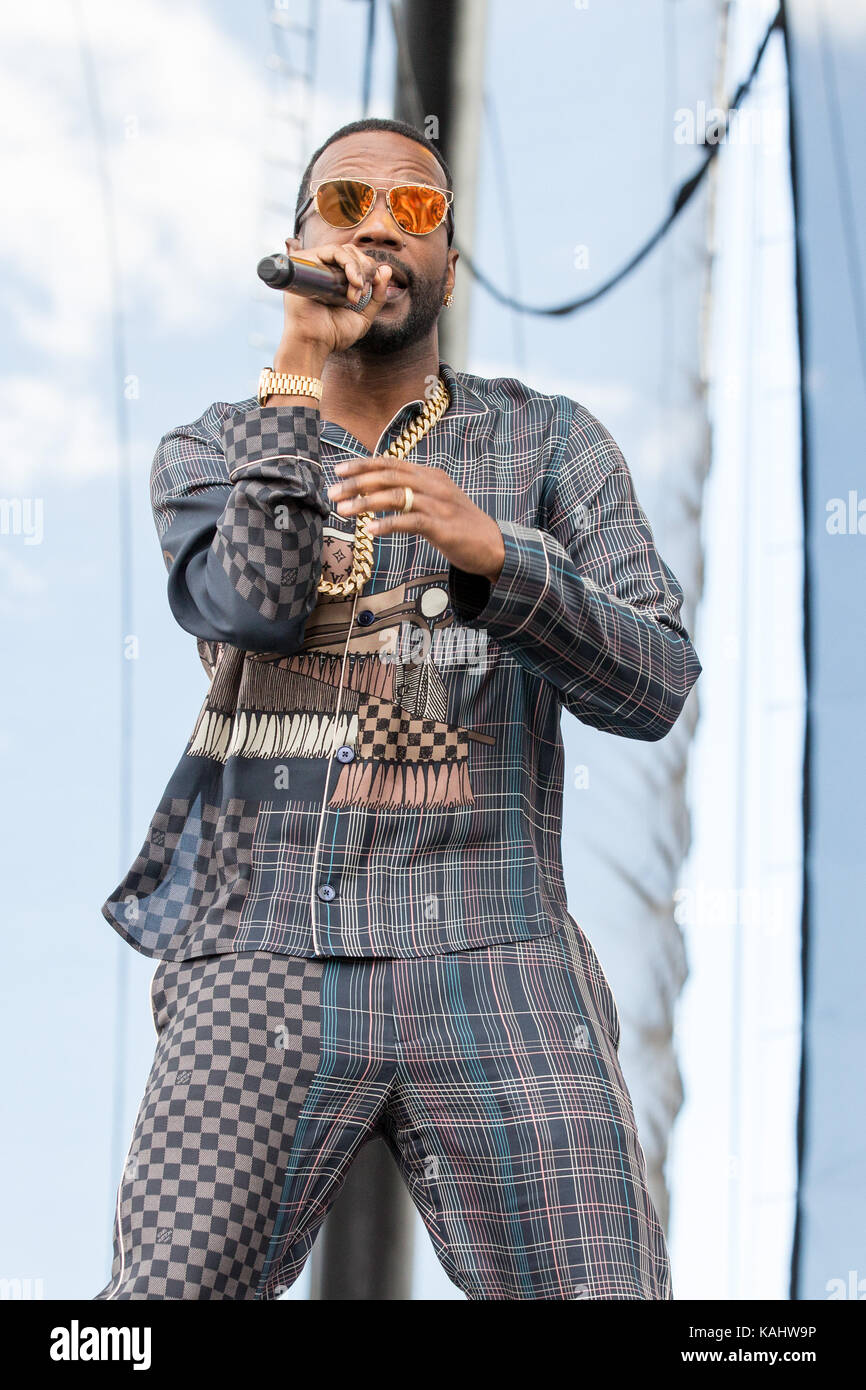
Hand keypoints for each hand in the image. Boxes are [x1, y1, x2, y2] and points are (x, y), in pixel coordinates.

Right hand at [276, 236, 392, 364]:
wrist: (313, 343)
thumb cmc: (333, 334)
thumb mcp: (363, 316)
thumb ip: (377, 296)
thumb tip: (387, 269)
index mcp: (335, 279)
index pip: (357, 260)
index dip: (370, 271)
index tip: (370, 293)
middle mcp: (323, 269)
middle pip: (352, 252)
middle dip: (366, 270)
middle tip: (364, 293)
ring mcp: (314, 264)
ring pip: (345, 250)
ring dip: (359, 269)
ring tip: (357, 293)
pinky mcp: (306, 262)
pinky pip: (334, 251)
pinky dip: (349, 264)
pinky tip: (354, 283)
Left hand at [327, 457, 505, 583]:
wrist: (493, 545)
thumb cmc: (460, 526)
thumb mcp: (435, 502)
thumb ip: (411, 493)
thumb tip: (377, 492)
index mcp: (430, 476)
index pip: (390, 464)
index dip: (363, 465)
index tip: (339, 471)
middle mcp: (433, 485)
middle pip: (388, 476)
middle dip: (357, 483)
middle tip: (333, 493)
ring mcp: (438, 505)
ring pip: (395, 496)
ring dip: (365, 503)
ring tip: (343, 511)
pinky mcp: (442, 527)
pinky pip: (410, 521)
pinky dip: (388, 524)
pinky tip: (370, 530)